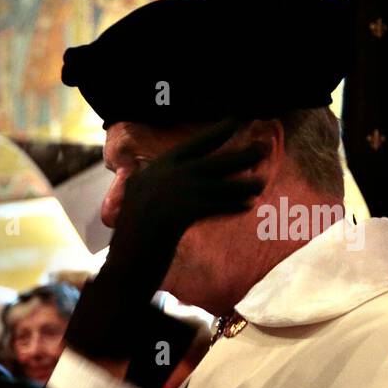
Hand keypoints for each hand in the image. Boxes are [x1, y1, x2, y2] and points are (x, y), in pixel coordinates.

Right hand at [66, 119, 264, 359]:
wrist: (123, 268)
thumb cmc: (133, 242)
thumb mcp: (139, 206)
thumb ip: (152, 187)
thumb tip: (169, 176)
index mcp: (152, 173)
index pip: (190, 146)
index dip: (216, 132)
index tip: (237, 119)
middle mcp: (161, 178)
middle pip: (209, 161)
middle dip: (239, 154)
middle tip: (264, 147)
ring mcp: (169, 195)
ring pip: (217, 184)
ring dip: (243, 183)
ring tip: (262, 182)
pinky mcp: (179, 214)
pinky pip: (214, 205)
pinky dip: (232, 205)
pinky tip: (248, 205)